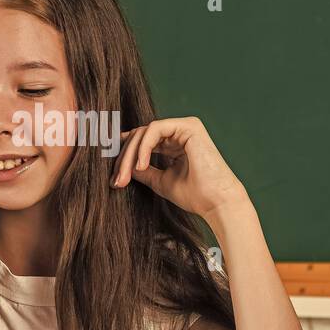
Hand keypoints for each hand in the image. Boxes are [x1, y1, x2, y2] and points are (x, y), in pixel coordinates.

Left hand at [111, 116, 247, 218]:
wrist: (217, 203)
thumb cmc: (195, 195)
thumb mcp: (160, 182)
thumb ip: (144, 171)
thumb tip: (124, 167)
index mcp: (174, 143)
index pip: (142, 141)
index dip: (124, 154)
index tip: (112, 174)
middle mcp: (179, 132)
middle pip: (140, 136)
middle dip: (124, 159)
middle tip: (116, 181)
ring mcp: (184, 126)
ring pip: (144, 132)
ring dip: (130, 155)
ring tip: (125, 177)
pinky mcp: (189, 126)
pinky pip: (155, 130)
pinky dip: (144, 147)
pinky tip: (141, 166)